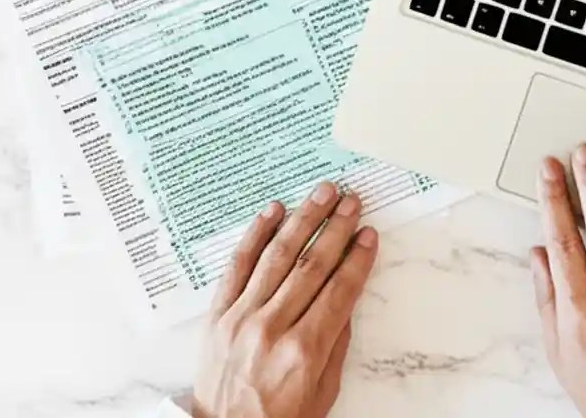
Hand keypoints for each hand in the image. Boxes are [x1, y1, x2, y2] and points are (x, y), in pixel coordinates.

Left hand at [192, 182, 378, 417]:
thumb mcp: (322, 392)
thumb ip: (336, 344)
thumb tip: (345, 299)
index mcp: (303, 351)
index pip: (339, 291)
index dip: (357, 259)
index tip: (369, 234)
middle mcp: (271, 328)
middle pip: (312, 266)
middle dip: (336, 229)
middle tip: (352, 202)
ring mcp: (240, 317)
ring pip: (277, 257)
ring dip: (303, 220)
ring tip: (322, 193)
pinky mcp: (217, 314)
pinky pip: (237, 265)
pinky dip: (255, 235)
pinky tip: (273, 211)